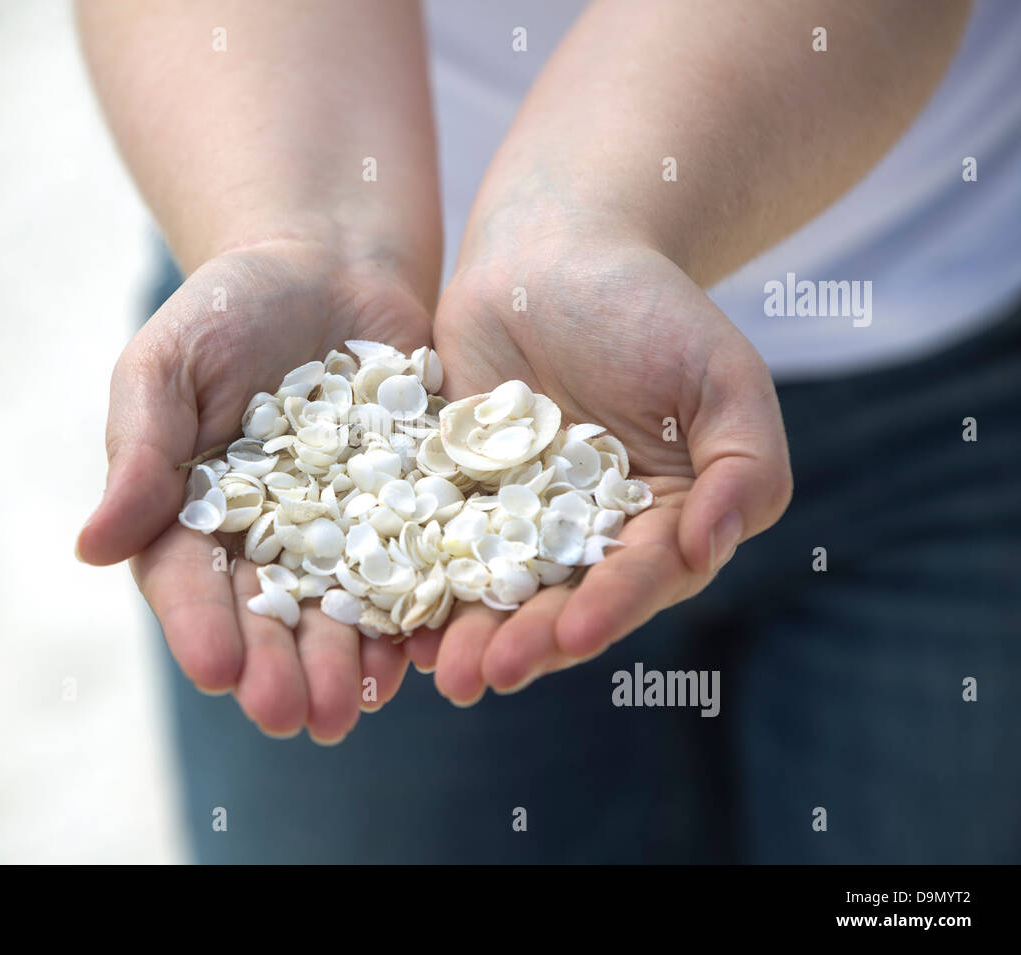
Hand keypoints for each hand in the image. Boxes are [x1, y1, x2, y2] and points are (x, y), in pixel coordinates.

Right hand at [76, 238, 432, 741]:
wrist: (327, 259)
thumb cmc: (227, 305)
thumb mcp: (166, 363)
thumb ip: (139, 451)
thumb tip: (91, 548)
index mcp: (194, 513)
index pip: (189, 583)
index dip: (202, 629)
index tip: (216, 672)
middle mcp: (266, 537)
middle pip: (270, 615)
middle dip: (282, 669)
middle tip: (297, 718)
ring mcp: (341, 527)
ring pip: (341, 609)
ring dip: (346, 662)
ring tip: (353, 707)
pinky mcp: (409, 507)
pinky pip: (414, 568)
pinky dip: (417, 613)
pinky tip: (424, 652)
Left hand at [406, 236, 792, 702]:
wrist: (549, 253)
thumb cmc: (649, 306)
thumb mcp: (721, 375)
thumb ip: (744, 465)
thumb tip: (712, 548)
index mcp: (664, 518)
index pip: (642, 576)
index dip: (611, 607)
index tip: (575, 633)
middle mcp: (591, 533)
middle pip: (562, 600)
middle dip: (528, 641)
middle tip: (488, 677)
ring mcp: (519, 518)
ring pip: (496, 589)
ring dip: (469, 632)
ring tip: (440, 668)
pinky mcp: (457, 496)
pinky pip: (436, 546)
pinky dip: (420, 583)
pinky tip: (394, 616)